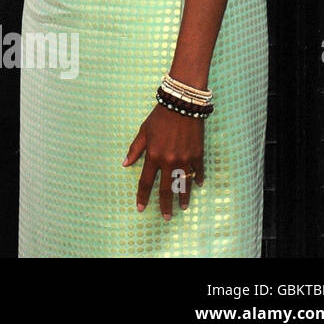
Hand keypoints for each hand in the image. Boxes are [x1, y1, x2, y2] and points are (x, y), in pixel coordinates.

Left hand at [123, 103, 204, 219]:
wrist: (181, 106)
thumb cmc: (159, 118)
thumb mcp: (143, 132)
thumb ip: (134, 149)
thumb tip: (125, 164)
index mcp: (153, 156)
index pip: (146, 182)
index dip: (142, 196)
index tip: (140, 208)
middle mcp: (169, 161)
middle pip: (166, 189)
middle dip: (165, 205)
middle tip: (166, 218)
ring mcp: (185, 160)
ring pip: (184, 185)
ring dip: (183, 198)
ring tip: (183, 208)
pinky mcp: (198, 156)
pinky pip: (198, 172)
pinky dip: (197, 179)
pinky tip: (197, 186)